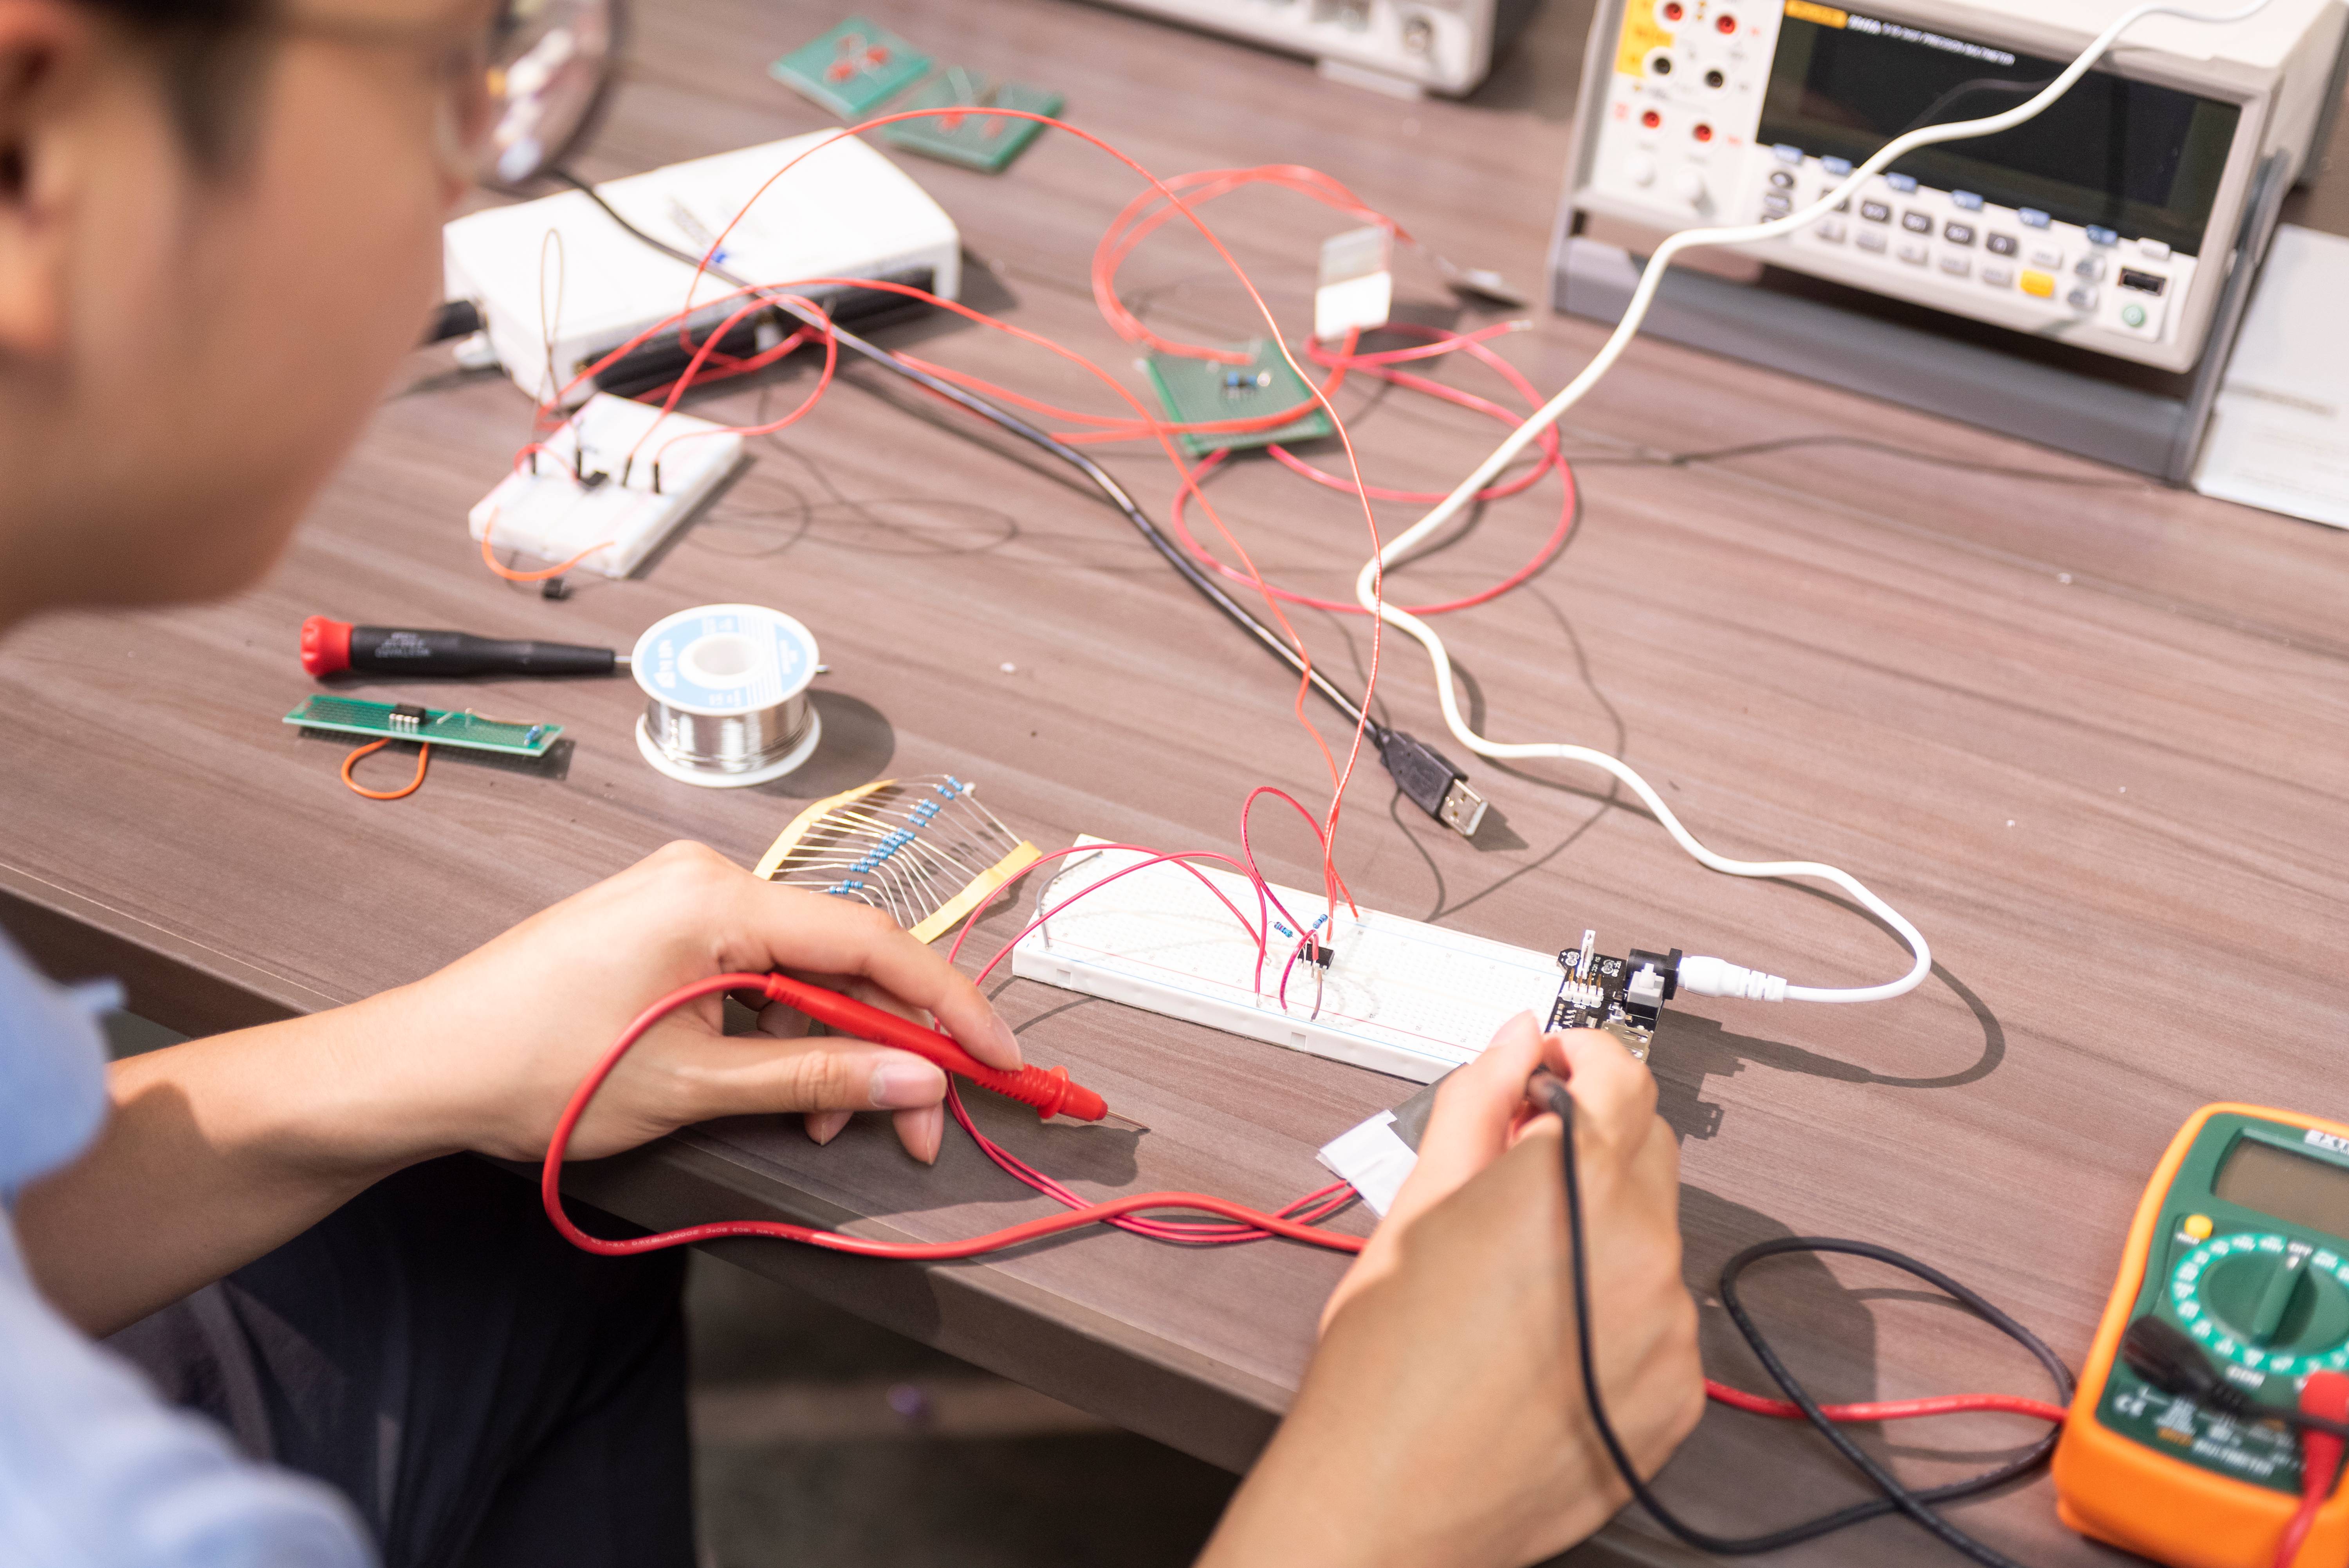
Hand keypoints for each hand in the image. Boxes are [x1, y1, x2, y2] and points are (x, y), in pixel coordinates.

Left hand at [378, 840, 1022, 1165]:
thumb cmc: (534, 1070)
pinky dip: (785, 1034)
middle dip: (892, 1045)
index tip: (1000, 1060)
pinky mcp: (664, 927)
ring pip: (804, 972)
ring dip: (834, 1050)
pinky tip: (786, 1093)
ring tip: (830, 1126)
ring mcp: (682, 899)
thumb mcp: (695, 1086)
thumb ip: (818, 1082)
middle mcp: (708, 879)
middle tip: (925, 1125)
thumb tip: (919, 1082)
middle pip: (844, 957)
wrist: (418, 1065)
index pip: (872, 943)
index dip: (949, 1006)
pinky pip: (758, 972)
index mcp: (718, 898)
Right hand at [1199, 1015, 1701, 1567]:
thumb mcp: (1416, 1208)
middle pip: (1647, 1146)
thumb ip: (1476, 1106)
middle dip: (1588, 1140)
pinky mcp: (1678, 1397)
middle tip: (1516, 1169)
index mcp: (1574, 1188)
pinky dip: (1618, 1309)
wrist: (1389, 1501)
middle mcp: (1643, 1253)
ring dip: (1601, 1229)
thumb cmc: (1384, 1367)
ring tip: (1518, 1276)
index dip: (1578, 1057)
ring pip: (1653, 1236)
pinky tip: (1548, 1335)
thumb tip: (1513, 1041)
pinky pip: (1662, 1319)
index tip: (1546, 1069)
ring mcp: (1669, 1333)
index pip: (1619, 1075)